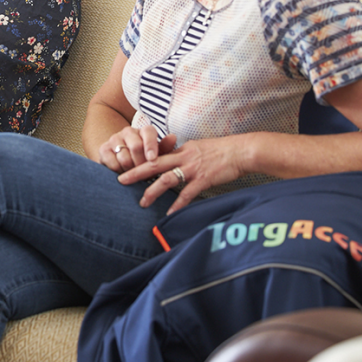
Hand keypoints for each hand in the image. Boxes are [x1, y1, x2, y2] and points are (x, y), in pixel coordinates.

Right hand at [99, 124, 175, 171]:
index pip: (148, 132)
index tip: (152, 160)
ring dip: (131, 170)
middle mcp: (128, 131)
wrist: (122, 161)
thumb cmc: (145, 159)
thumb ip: (165, 148)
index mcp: (143, 130)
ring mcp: (114, 139)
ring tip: (136, 177)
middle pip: (136, 146)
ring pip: (124, 157)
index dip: (151, 146)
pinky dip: (119, 172)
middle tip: (146, 176)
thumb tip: (173, 137)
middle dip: (142, 164)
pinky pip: (112, 163)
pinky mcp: (103, 149)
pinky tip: (123, 175)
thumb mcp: (157, 155)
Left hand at [116, 133, 248, 214]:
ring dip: (152, 191)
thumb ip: (182, 155)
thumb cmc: (220, 151)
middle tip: (121, 180)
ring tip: (142, 202)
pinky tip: (170, 213)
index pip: (156, 155)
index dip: (140, 160)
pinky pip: (188, 193)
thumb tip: (171, 162)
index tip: (125, 166)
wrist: (240, 151)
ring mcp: (193, 168)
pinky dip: (178, 204)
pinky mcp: (204, 179)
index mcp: (180, 150)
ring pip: (167, 179)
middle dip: (136, 172)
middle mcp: (183, 157)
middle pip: (154, 164)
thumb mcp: (197, 148)